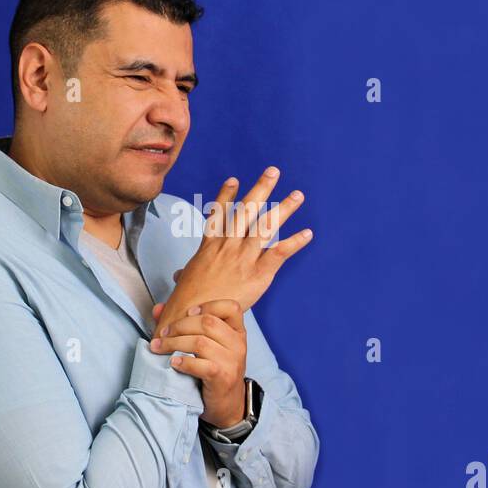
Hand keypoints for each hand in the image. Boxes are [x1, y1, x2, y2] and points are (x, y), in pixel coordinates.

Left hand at [149, 298, 247, 428]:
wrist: (228, 404)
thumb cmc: (215, 371)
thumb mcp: (210, 347)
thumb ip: (186, 325)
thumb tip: (157, 309)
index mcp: (237, 333)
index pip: (230, 308)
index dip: (207, 305)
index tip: (188, 313)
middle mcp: (238, 344)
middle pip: (207, 322)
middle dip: (180, 325)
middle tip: (163, 333)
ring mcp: (232, 361)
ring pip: (200, 342)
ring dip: (174, 343)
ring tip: (160, 347)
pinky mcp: (222, 377)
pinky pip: (199, 364)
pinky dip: (182, 362)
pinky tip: (173, 362)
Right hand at [156, 167, 312, 331]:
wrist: (194, 317)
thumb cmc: (187, 302)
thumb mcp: (184, 282)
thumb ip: (186, 274)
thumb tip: (179, 275)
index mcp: (210, 246)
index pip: (219, 215)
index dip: (226, 196)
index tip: (234, 179)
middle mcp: (228, 246)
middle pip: (246, 211)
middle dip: (261, 189)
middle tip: (273, 171)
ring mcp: (243, 258)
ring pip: (265, 226)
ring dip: (284, 209)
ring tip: (297, 195)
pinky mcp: (257, 274)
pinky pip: (279, 253)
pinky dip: (295, 242)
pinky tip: (308, 234)